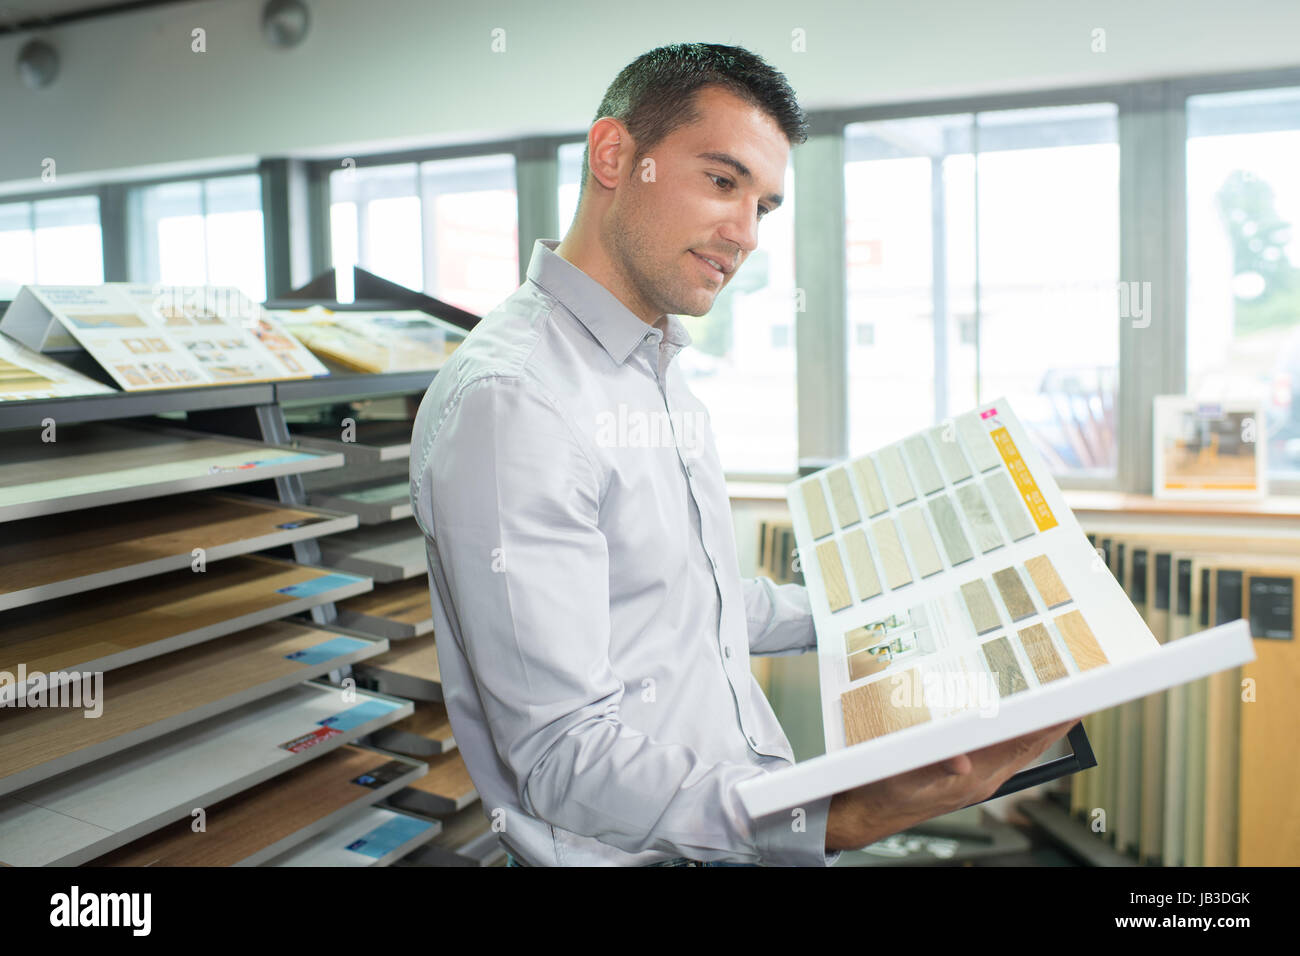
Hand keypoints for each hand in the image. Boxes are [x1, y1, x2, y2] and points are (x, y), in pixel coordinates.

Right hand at [824, 718, 1078, 851]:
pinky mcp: (965, 772)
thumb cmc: (884, 793)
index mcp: (976, 778)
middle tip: (1074, 687)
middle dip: (1053, 717)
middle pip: (1030, 743)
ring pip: (1016, 745)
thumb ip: (930, 763)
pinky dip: (1010, 726)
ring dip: (1035, 721)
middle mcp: (983, 777)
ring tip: (1052, 694)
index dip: (1053, 723)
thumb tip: (959, 759)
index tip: (1077, 701)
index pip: (1027, 745)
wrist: (867, 813)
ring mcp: (976, 775)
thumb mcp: (901, 774)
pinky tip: (1009, 711)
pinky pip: (999, 747)